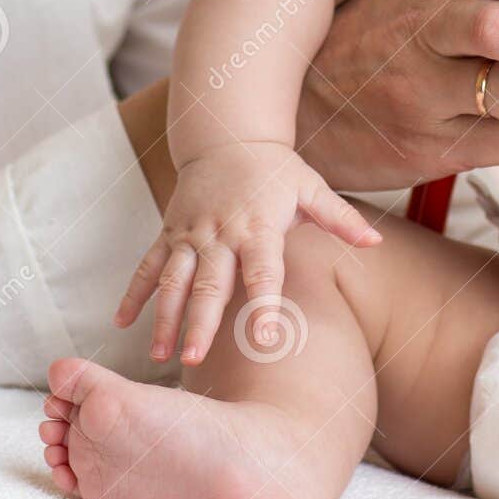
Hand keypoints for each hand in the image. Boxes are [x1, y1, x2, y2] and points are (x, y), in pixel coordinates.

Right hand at [115, 142, 381, 363]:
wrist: (228, 137)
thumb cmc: (276, 170)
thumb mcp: (312, 188)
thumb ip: (341, 218)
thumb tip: (376, 242)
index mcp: (259, 227)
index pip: (264, 272)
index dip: (264, 306)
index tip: (264, 340)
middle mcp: (220, 234)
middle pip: (209, 285)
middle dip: (200, 324)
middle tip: (193, 361)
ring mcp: (189, 235)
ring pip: (172, 281)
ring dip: (164, 319)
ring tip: (159, 356)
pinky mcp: (168, 233)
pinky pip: (147, 266)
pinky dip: (133, 293)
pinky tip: (122, 323)